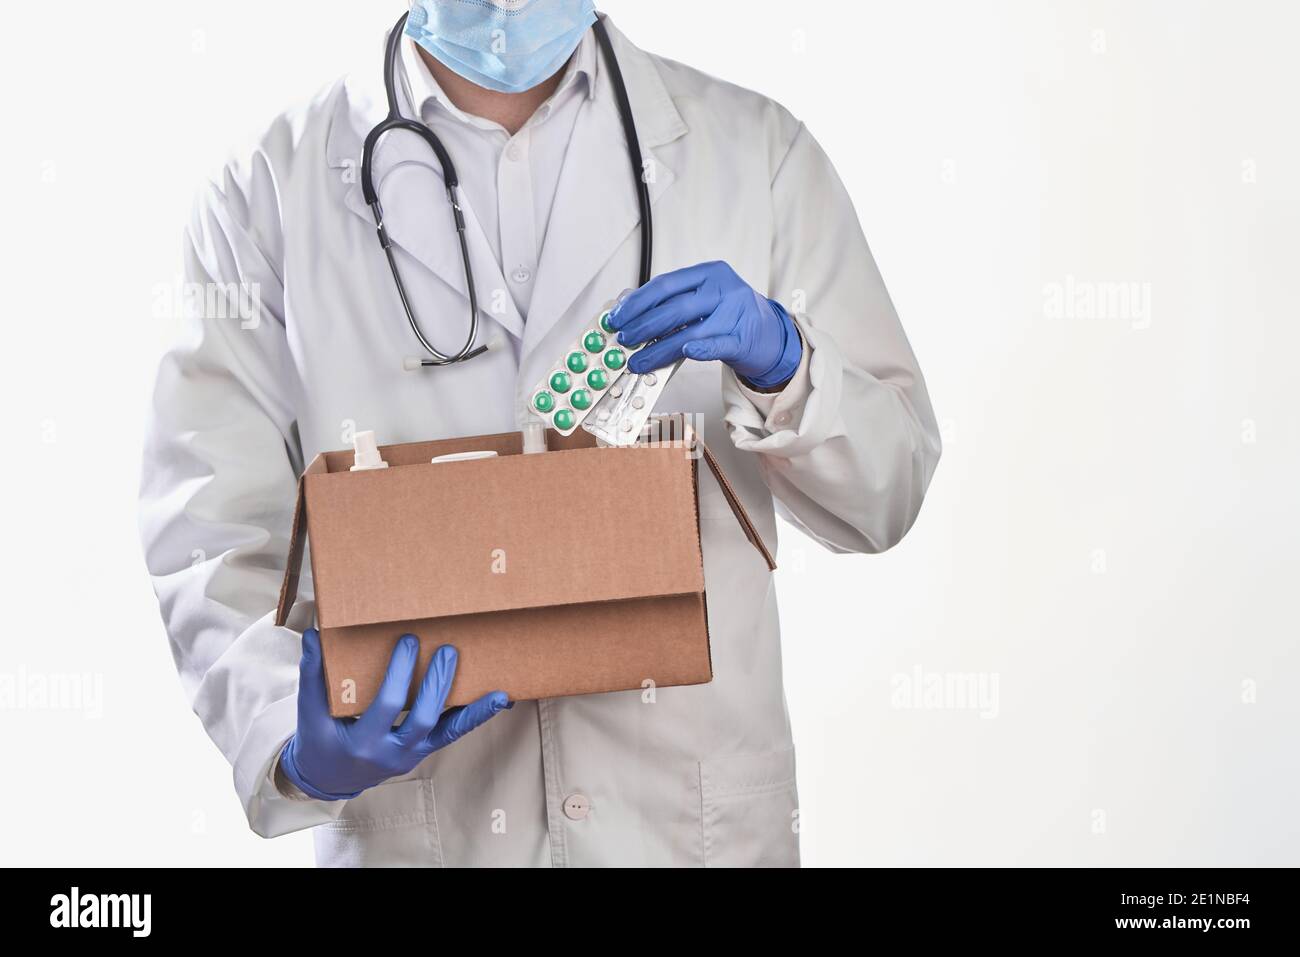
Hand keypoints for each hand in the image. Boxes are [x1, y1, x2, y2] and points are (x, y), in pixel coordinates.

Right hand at [279, 629, 508, 800]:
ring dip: (472, 709)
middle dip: (437, 683)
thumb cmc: (319, 738)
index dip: (399, 673)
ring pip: (446, 732)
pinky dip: (475, 717)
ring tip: (494, 688)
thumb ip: (313, 674)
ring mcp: (410, 756)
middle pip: (422, 718)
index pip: (387, 705)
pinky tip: (498, 700)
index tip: (409, 640)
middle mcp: (390, 754)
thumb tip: (315, 634)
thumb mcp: (310, 711)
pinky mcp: (423, 753)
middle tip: (447, 649)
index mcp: (362, 742)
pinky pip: (452, 735)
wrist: (328, 777)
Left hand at [607, 261, 801, 389]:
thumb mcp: (705, 298)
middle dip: (642, 326)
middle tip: (624, 340)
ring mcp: (736, 315)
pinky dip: (699, 350)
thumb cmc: (730, 315)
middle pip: (674, 308)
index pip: (665, 285)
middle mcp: (723, 290)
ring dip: (658, 349)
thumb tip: (630, 312)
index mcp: (709, 274)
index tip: (617, 317)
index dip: (637, 302)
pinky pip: (718, 346)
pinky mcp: (744, 340)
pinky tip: (684, 353)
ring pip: (689, 332)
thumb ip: (674, 301)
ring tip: (638, 361)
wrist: (770, 334)